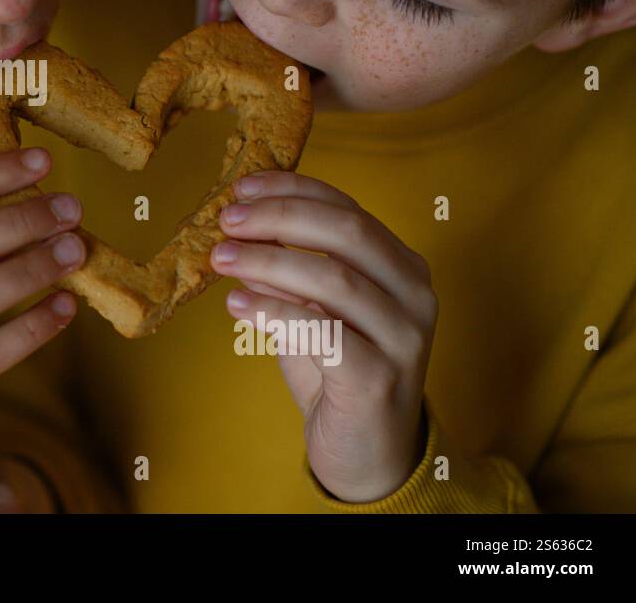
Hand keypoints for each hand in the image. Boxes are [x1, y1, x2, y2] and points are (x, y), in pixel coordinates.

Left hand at [210, 170, 437, 501]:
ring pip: (335, 280)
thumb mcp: (309, 307)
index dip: (292, 190)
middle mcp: (414, 293)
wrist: (367, 449)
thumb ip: (284, 267)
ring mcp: (404, 337)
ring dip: (269, 263)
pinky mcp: (381, 379)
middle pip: (346, 233)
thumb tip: (237, 227)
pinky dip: (275, 312)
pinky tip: (237, 304)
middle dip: (279, 218)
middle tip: (226, 221)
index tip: (242, 186)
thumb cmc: (336, 369)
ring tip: (221, 259)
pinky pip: (324, 334)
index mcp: (401, 265)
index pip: (347, 207)